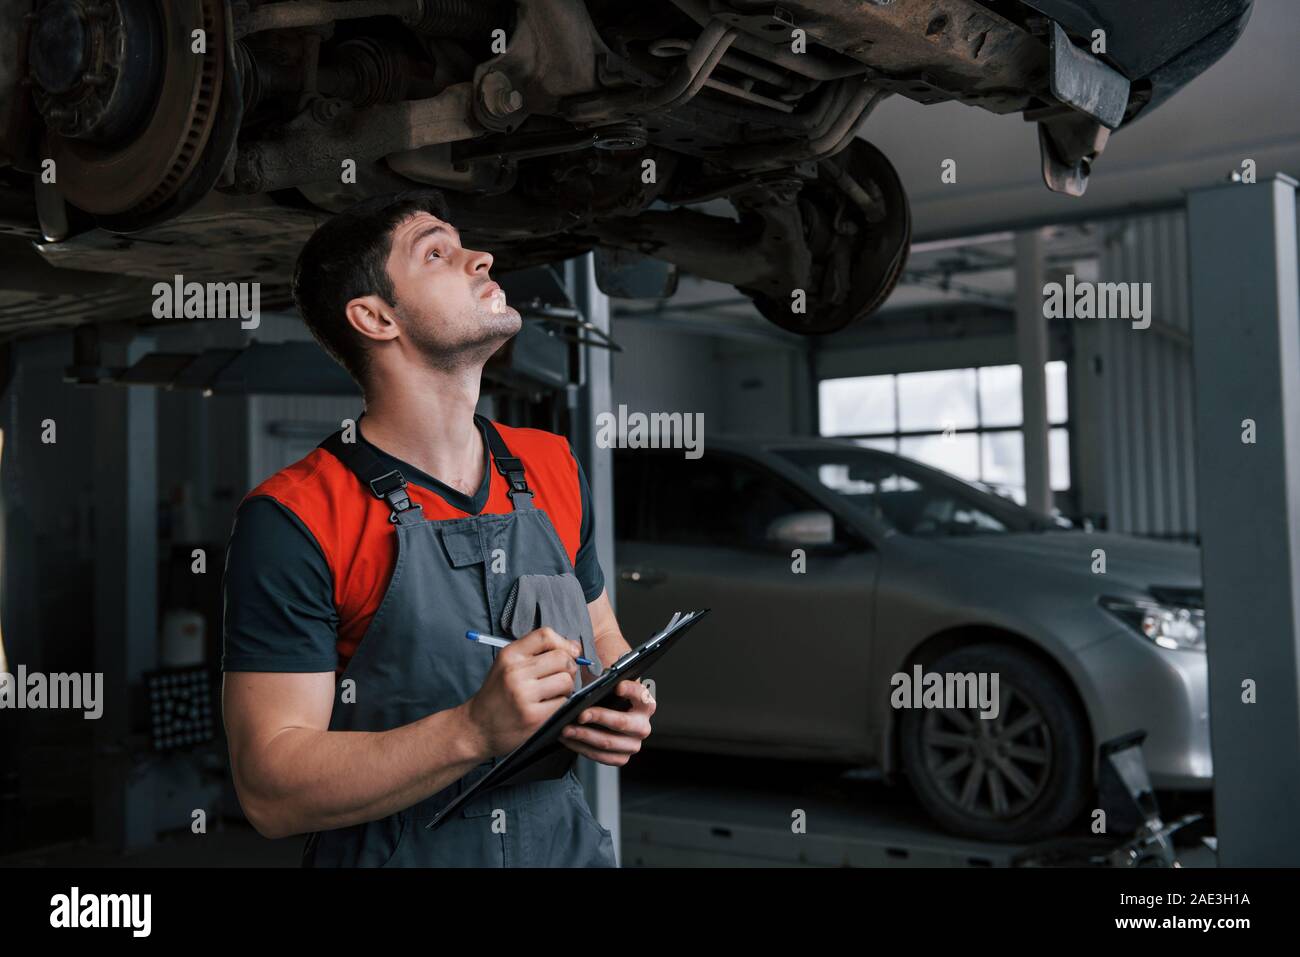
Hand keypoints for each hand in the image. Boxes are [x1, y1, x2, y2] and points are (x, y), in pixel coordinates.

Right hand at [465, 627, 580, 757]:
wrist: (477, 728)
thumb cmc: (497, 695)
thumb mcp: (507, 665)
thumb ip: (536, 653)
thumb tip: (575, 646)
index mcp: (509, 655)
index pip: (545, 635)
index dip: (564, 643)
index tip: (571, 653)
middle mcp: (515, 672)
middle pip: (562, 658)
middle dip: (569, 668)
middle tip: (561, 678)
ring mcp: (524, 695)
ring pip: (566, 681)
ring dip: (566, 688)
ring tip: (553, 694)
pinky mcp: (533, 716)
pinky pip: (563, 703)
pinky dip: (561, 705)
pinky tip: (548, 707)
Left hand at [559, 679, 654, 766]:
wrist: (607, 718)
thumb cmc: (608, 700)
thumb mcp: (610, 685)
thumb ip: (607, 678)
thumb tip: (595, 675)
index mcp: (645, 704)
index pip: (641, 695)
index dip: (630, 690)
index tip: (617, 687)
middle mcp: (642, 725)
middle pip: (621, 722)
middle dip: (598, 717)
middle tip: (580, 714)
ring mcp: (633, 744)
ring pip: (607, 742)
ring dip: (584, 736)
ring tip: (567, 728)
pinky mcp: (621, 758)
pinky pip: (601, 756)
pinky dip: (582, 748)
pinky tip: (569, 740)